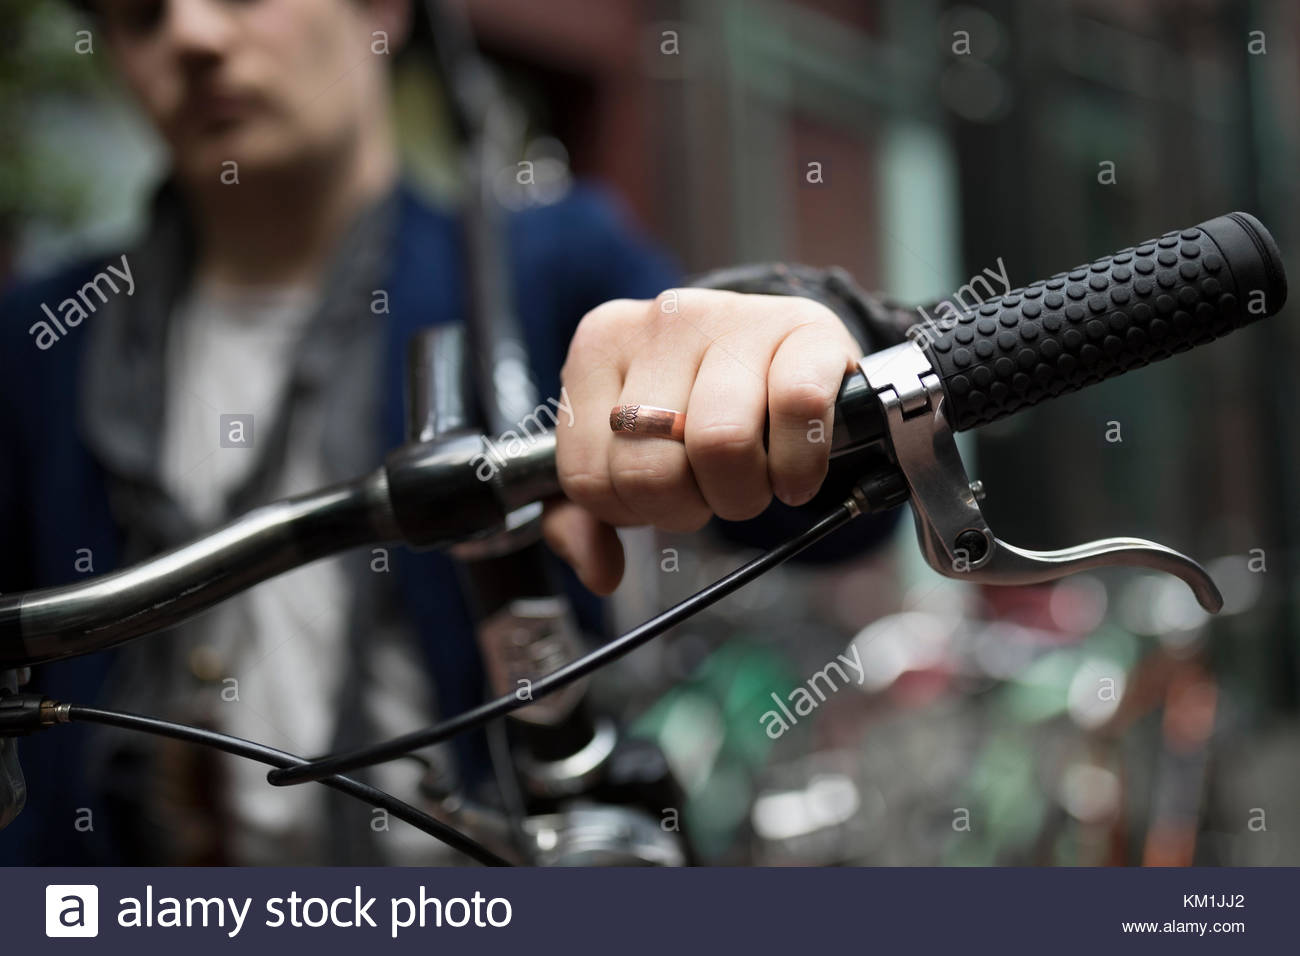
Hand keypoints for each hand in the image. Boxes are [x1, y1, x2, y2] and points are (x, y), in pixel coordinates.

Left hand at [542, 289, 861, 594]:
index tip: (665, 491)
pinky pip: (797, 406)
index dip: (632, 511)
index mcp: (600, 347)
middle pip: (651, 469)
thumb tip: (599, 573)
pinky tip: (796, 471)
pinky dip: (800, 465)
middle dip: (688, 508)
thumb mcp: (626, 448)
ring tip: (756, 480)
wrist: (783, 345)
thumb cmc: (695, 402)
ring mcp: (735, 317)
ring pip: (721, 443)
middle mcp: (661, 320)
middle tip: (712, 491)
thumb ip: (586, 515)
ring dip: (744, 492)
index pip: (589, 475)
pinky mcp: (806, 326)